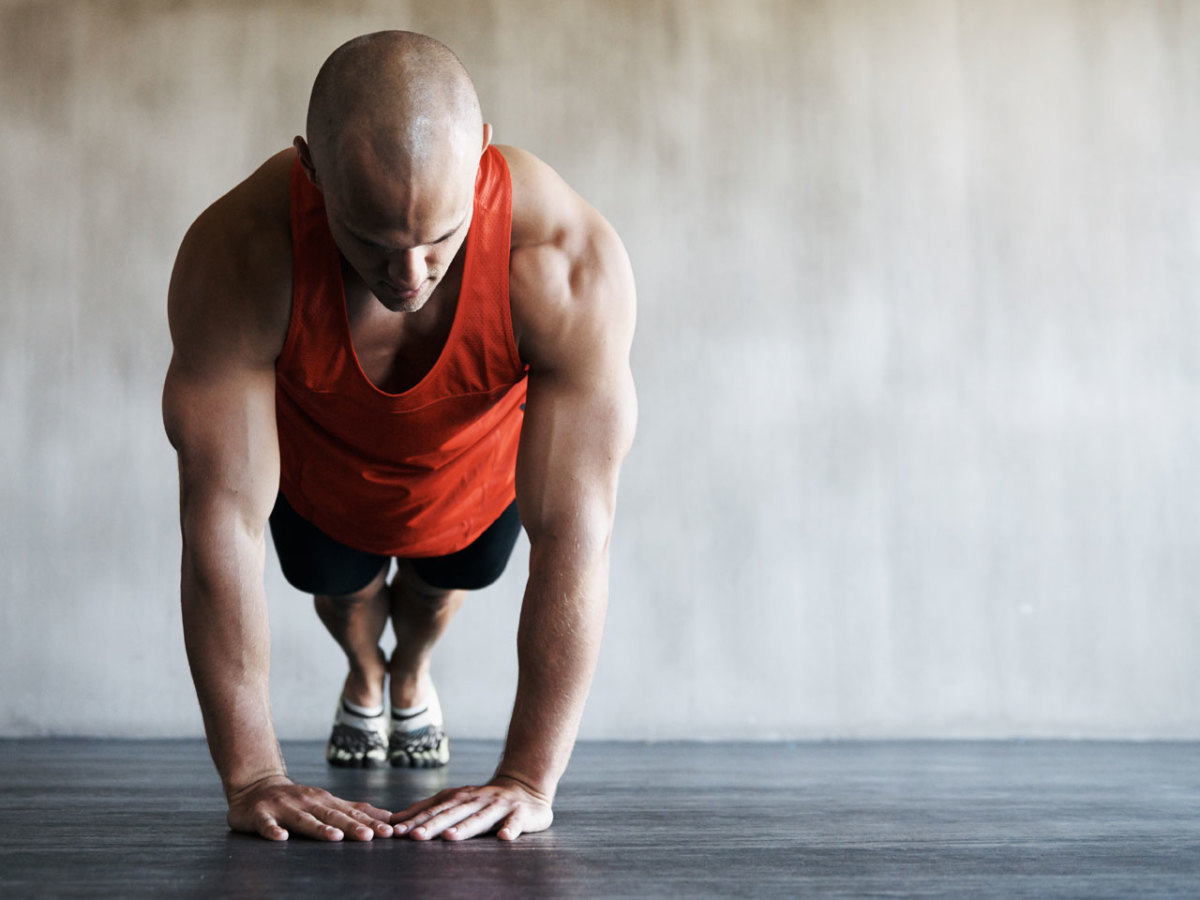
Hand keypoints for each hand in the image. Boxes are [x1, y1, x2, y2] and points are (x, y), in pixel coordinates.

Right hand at [226, 774, 394, 840]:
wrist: (257, 786)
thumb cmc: (299, 800)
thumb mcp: (327, 802)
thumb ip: (355, 811)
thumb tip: (389, 816)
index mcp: (326, 802)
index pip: (351, 814)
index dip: (371, 823)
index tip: (389, 833)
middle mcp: (308, 803)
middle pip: (332, 816)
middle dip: (352, 827)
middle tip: (371, 836)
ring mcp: (285, 808)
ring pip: (304, 820)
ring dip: (319, 829)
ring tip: (335, 837)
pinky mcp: (261, 816)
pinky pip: (266, 825)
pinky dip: (273, 831)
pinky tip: (280, 838)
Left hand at [391, 775, 552, 840]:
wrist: (526, 786)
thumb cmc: (485, 799)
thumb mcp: (457, 799)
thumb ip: (430, 808)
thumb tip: (395, 819)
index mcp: (460, 797)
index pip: (434, 809)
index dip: (415, 820)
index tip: (396, 832)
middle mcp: (477, 799)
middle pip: (452, 814)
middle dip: (432, 825)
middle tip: (414, 837)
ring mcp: (499, 806)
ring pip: (480, 818)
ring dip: (464, 828)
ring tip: (449, 837)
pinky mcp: (520, 813)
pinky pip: (516, 822)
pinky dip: (510, 829)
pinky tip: (504, 837)